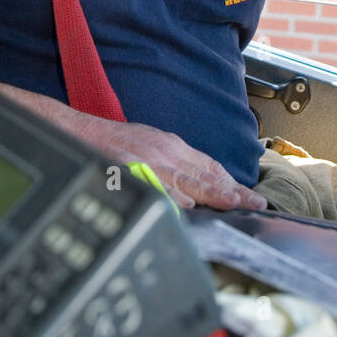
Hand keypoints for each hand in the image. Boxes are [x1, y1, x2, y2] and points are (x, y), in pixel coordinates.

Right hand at [84, 118, 266, 211]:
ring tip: (233, 204)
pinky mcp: (130, 167)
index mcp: (171, 146)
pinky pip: (154, 182)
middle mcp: (165, 151)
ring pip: (187, 178)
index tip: (249, 197)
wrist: (80, 132)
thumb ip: (174, 163)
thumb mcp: (151, 145)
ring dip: (212, 192)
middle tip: (256, 204)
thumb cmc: (113, 142)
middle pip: (205, 174)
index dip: (231, 182)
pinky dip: (172, 193)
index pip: (209, 166)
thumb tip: (196, 187)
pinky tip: (186, 204)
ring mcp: (148, 160)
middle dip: (233, 191)